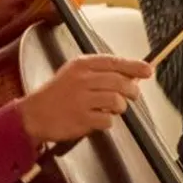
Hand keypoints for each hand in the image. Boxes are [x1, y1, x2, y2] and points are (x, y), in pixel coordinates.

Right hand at [17, 54, 152, 144]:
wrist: (34, 114)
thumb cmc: (57, 94)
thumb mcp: (75, 73)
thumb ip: (100, 72)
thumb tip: (131, 73)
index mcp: (81, 65)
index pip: (114, 62)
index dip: (134, 66)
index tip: (147, 70)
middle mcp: (82, 79)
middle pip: (120, 82)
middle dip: (132, 90)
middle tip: (133, 95)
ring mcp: (81, 99)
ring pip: (117, 101)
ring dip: (120, 107)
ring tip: (111, 108)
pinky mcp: (81, 118)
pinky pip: (107, 119)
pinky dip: (107, 121)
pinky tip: (98, 118)